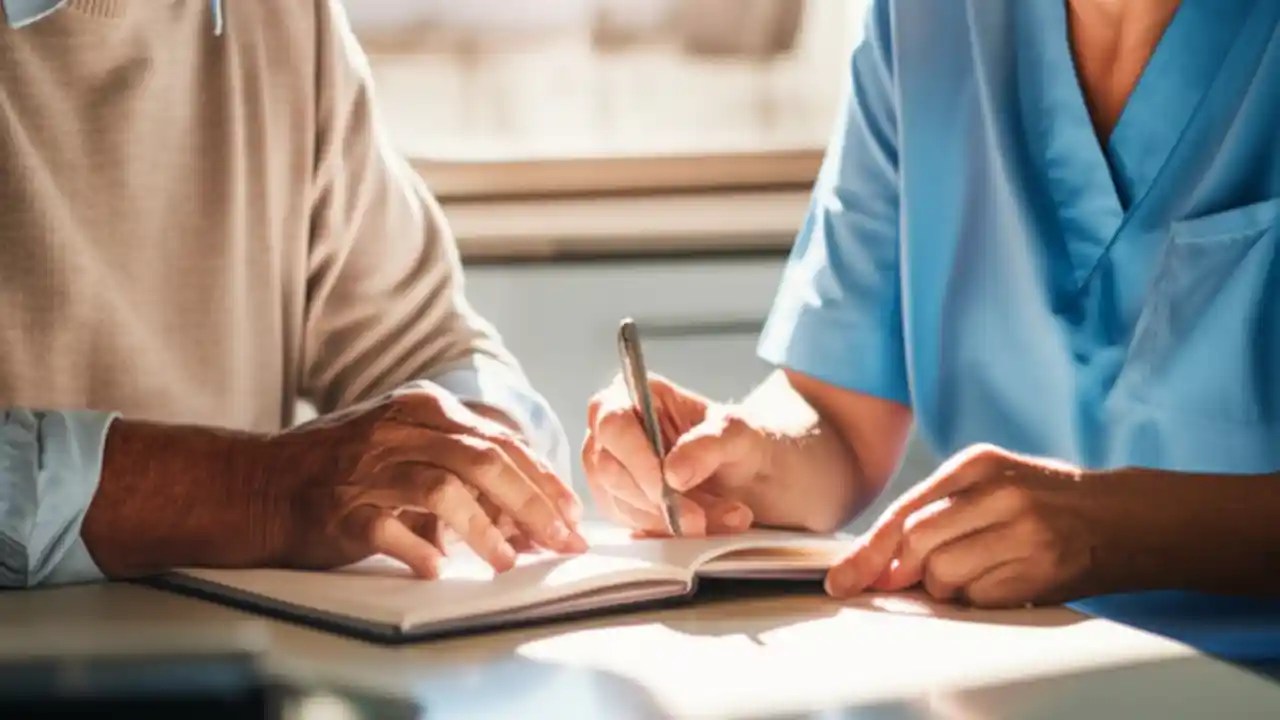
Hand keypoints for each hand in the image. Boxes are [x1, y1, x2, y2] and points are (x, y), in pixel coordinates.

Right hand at [258, 383, 586, 576]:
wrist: (255, 483)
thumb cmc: (339, 468)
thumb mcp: (402, 442)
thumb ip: (459, 461)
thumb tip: (527, 506)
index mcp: (421, 408)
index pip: (499, 440)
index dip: (542, 479)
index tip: (571, 513)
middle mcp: (398, 430)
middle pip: (484, 461)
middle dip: (533, 504)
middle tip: (562, 540)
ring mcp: (367, 468)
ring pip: (445, 491)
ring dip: (485, 531)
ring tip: (509, 562)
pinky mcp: (340, 508)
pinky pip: (391, 530)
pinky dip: (420, 550)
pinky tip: (439, 568)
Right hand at [583, 374, 767, 536]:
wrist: (763, 479)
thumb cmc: (750, 444)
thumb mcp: (743, 436)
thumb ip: (709, 445)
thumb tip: (671, 472)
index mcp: (641, 394)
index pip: (614, 424)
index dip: (636, 459)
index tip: (670, 487)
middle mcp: (618, 429)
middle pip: (608, 468)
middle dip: (656, 499)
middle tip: (701, 517)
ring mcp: (616, 467)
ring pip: (618, 502)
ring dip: (668, 520)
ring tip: (720, 516)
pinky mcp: (623, 502)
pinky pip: (630, 524)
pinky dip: (667, 531)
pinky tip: (703, 524)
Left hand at [824, 444, 1117, 606]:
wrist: (1122, 517)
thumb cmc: (1043, 500)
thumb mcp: (990, 482)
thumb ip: (935, 510)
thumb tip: (877, 562)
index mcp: (978, 463)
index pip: (905, 511)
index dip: (868, 551)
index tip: (842, 578)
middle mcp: (998, 494)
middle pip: (916, 545)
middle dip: (905, 572)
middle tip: (912, 579)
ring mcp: (1022, 533)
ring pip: (943, 575)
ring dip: (944, 586)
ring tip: (973, 570)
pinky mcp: (1039, 570)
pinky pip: (977, 598)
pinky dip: (975, 599)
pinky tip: (997, 580)